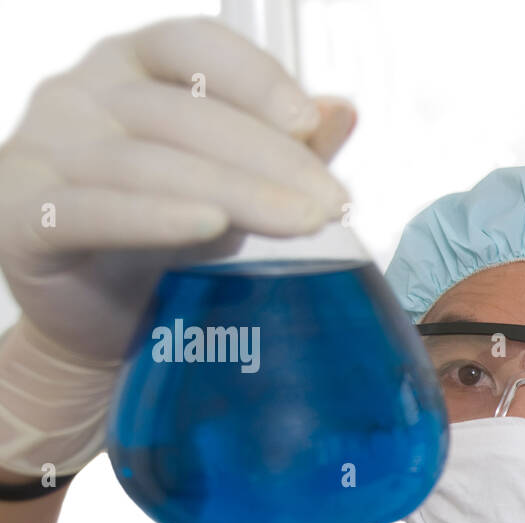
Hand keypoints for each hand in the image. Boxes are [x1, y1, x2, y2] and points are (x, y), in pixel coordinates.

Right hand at [0, 16, 353, 364]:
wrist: (107, 325)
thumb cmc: (174, 241)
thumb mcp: (236, 188)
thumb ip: (283, 150)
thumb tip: (342, 110)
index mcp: (131, 68)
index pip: (192, 45)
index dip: (254, 78)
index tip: (311, 126)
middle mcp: (78, 95)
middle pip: (180, 112)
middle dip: (268, 159)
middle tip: (331, 205)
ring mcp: (41, 151)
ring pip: (144, 161)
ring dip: (232, 192)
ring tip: (300, 224)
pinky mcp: (20, 217)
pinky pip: (86, 211)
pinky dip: (152, 219)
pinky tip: (209, 226)